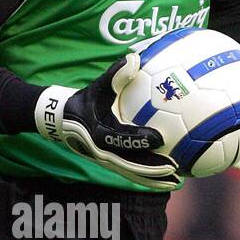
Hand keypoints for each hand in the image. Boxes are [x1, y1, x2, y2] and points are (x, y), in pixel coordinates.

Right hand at [35, 52, 180, 189]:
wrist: (64, 121)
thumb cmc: (86, 101)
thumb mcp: (98, 87)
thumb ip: (115, 74)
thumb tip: (134, 58)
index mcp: (100, 133)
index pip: (122, 138)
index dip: (141, 139)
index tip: (160, 138)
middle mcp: (103, 151)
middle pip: (130, 163)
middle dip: (152, 168)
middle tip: (174, 168)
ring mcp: (106, 161)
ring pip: (132, 173)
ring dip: (153, 179)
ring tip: (175, 181)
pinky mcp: (111, 165)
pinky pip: (131, 174)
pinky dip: (148, 179)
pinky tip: (166, 180)